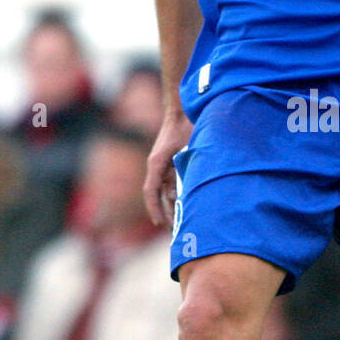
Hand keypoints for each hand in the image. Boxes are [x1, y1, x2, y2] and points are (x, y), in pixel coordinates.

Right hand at [144, 110, 191, 225]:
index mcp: (156, 163)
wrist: (184, 110)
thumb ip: (187, 167)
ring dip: (172, 205)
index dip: (155, 208)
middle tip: (174, 229)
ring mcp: (164, 165)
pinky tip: (186, 204)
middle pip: (158, 195)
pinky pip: (173, 183)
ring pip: (166, 190)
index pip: (151, 191)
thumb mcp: (187, 148)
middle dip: (165, 212)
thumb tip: (188, 190)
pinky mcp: (171, 163)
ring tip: (182, 221)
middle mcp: (158, 166)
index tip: (160, 223)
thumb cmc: (184, 126)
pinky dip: (178, 194)